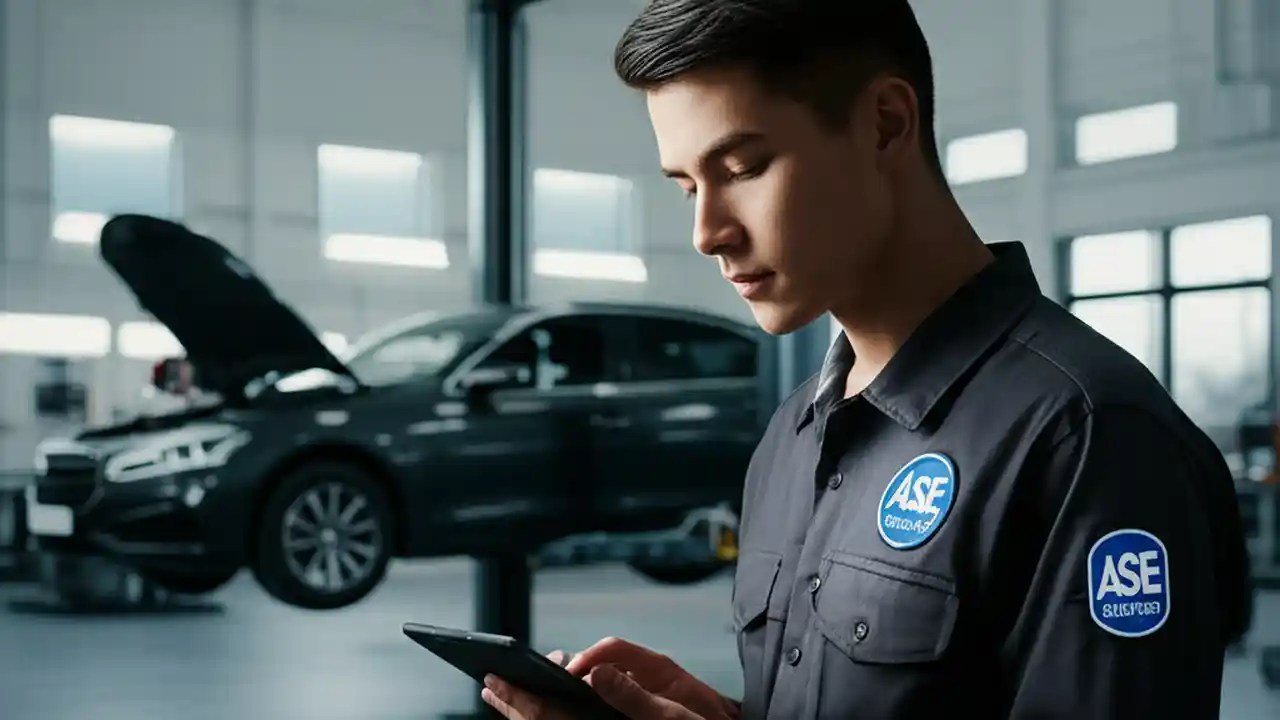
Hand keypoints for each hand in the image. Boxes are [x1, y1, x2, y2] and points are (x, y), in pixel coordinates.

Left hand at [480, 663, 703, 718]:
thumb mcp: (670, 715)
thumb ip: (632, 695)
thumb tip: (596, 671)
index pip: (547, 717)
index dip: (517, 698)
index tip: (495, 681)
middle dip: (512, 706)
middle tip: (489, 686)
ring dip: (527, 714)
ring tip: (508, 696)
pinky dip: (548, 719)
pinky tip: (547, 708)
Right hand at [564, 638, 736, 719]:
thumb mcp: (669, 713)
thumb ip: (635, 695)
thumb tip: (598, 674)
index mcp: (657, 667)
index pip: (613, 648)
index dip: (587, 659)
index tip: (567, 677)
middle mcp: (650, 672)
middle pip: (607, 660)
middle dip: (582, 670)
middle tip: (561, 687)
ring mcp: (649, 687)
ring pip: (609, 677)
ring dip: (588, 685)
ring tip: (570, 696)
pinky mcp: (648, 702)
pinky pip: (618, 692)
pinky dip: (600, 697)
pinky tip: (590, 706)